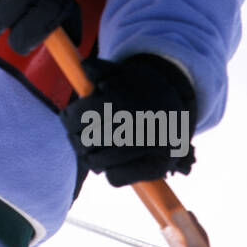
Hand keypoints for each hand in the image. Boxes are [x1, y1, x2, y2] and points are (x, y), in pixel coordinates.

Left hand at [60, 54, 196, 186]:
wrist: (180, 108)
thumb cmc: (142, 90)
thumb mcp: (125, 74)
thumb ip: (102, 70)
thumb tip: (86, 67)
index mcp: (127, 100)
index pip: (85, 114)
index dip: (70, 117)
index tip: (67, 117)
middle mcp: (139, 124)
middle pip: (88, 138)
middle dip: (77, 138)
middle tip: (75, 136)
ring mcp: (150, 147)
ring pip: (98, 161)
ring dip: (90, 157)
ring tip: (90, 151)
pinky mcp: (157, 167)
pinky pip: (116, 178)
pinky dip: (109, 173)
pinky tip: (111, 164)